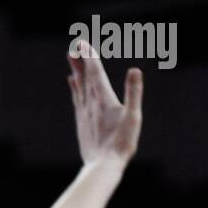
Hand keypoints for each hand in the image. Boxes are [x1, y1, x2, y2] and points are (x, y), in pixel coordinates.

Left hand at [69, 47, 142, 166]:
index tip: (82, 43)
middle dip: (81, 60)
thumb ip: (134, 92)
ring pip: (78, 86)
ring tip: (71, 57)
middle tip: (74, 44)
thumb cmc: (121, 143)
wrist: (102, 165)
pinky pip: (77, 98)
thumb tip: (135, 70)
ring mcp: (84, 112)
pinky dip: (74, 87)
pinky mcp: (82, 121)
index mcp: (104, 100)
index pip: (95, 73)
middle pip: (84, 77)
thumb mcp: (133, 117)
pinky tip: (72, 82)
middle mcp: (90, 103)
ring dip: (76, 70)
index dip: (89, 57)